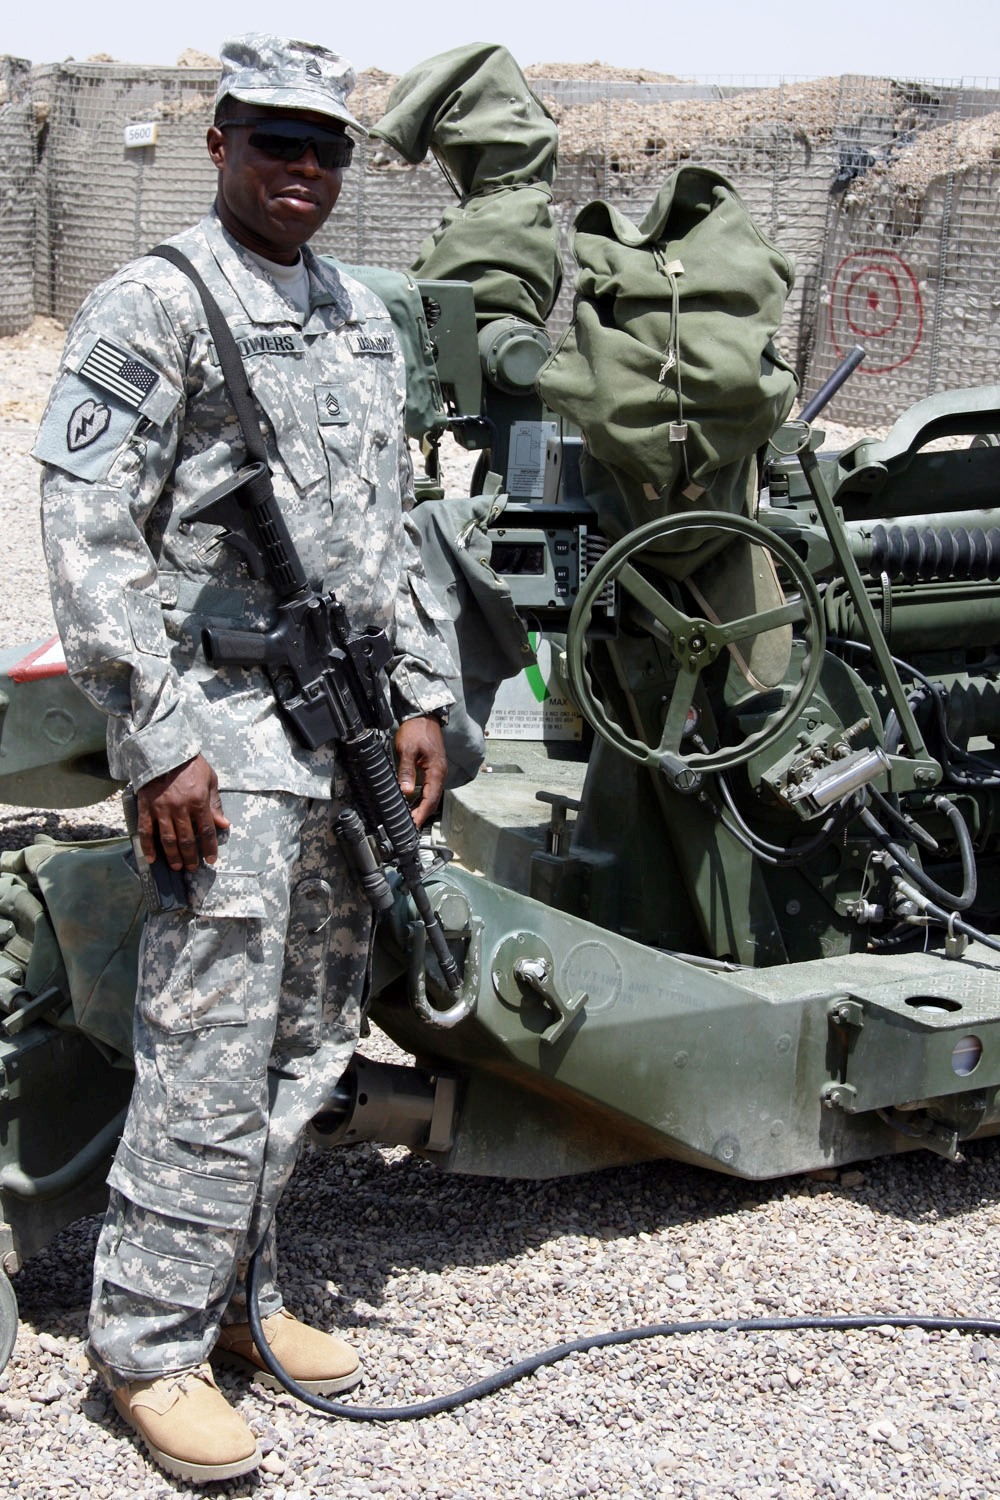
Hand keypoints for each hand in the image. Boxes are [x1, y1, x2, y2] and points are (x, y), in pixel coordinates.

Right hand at [136, 754, 230, 870]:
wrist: (164, 750)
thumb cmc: (191, 764)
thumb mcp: (210, 780)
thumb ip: (215, 804)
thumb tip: (224, 824)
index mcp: (198, 801)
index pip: (206, 830)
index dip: (209, 847)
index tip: (211, 859)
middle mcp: (180, 808)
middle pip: (187, 839)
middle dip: (191, 856)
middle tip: (192, 867)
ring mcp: (162, 809)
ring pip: (168, 839)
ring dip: (173, 855)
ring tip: (177, 866)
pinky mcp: (146, 807)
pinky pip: (146, 830)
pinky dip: (148, 846)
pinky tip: (151, 858)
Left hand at [395, 716, 447, 828]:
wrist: (424, 716)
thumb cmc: (416, 730)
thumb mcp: (406, 750)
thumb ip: (406, 771)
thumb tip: (406, 791)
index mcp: (436, 771)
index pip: (430, 799)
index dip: (421, 814)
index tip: (413, 825)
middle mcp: (440, 773)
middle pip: (433, 800)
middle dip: (422, 814)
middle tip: (410, 826)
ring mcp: (438, 771)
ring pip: (432, 795)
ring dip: (423, 807)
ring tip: (411, 818)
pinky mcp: (434, 768)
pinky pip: (431, 787)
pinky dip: (423, 798)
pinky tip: (415, 802)